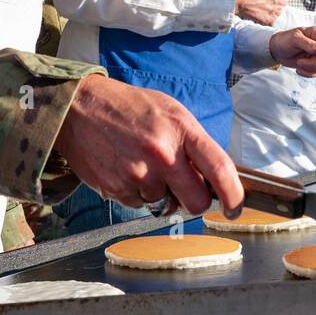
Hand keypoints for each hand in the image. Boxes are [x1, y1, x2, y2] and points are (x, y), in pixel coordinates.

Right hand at [54, 75, 243, 215]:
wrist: (80, 107)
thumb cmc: (130, 107)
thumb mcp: (171, 111)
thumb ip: (194, 143)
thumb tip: (214, 178)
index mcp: (182, 130)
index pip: (220, 170)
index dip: (234, 195)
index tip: (234, 207)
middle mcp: (162, 154)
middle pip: (195, 203)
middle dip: (193, 201)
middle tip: (183, 187)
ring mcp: (138, 174)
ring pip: (164, 206)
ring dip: (159, 193)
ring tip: (142, 164)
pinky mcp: (116, 188)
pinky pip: (138, 205)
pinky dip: (136, 193)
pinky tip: (125, 168)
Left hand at [270, 26, 315, 76]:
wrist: (277, 50)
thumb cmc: (284, 40)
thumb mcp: (294, 39)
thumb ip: (307, 43)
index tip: (312, 59)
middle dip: (314, 64)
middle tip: (299, 62)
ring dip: (310, 69)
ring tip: (298, 64)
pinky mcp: (314, 64)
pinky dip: (308, 74)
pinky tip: (298, 69)